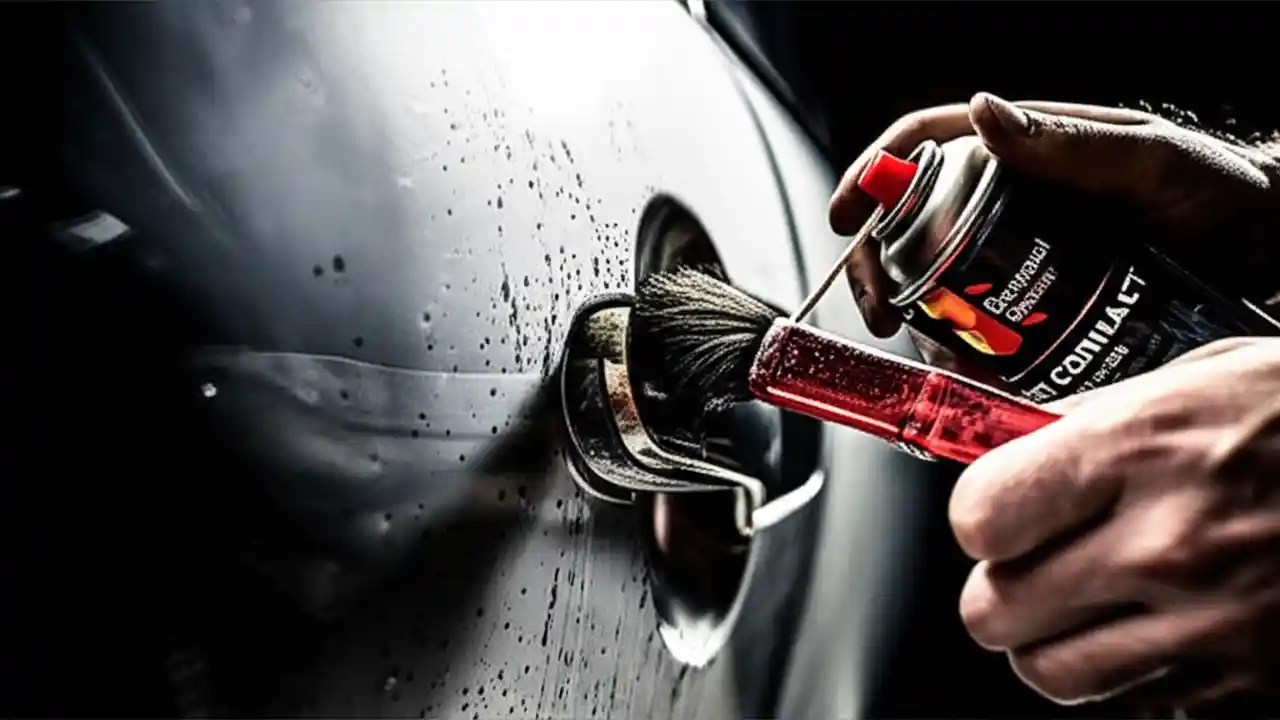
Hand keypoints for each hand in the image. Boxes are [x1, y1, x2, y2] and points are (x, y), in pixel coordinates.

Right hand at [829, 92, 1279, 339]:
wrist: (1272, 256)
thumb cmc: (1222, 194)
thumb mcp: (1147, 161)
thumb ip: (1069, 141)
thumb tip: (983, 114)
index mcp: (1025, 152)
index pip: (922, 149)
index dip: (871, 176)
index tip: (846, 217)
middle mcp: (1012, 203)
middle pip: (912, 223)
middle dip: (880, 265)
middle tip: (881, 308)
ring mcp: (1022, 255)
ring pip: (938, 279)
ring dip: (916, 313)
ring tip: (928, 344)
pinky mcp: (1039, 305)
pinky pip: (980, 324)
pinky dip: (960, 348)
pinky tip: (966, 365)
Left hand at [949, 337, 1279, 706]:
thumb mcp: (1204, 380)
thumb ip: (1099, 421)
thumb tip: (1016, 449)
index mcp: (1144, 450)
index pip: (979, 517)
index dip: (981, 519)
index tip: (1001, 513)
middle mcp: (1170, 546)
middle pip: (995, 612)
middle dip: (1006, 589)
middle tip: (1039, 565)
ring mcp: (1216, 628)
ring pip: (1052, 673)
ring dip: (1060, 641)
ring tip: (1100, 603)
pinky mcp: (1252, 688)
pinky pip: (1139, 704)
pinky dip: (1139, 676)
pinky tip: (1173, 629)